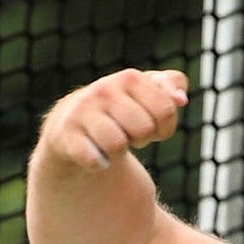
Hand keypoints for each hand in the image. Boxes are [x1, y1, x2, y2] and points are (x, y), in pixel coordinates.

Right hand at [41, 69, 189, 170]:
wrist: (72, 129)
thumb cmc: (120, 112)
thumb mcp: (148, 93)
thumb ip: (171, 85)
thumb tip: (180, 99)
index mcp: (130, 78)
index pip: (166, 109)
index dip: (164, 127)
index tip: (151, 125)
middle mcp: (103, 90)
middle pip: (144, 129)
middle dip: (140, 138)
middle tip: (126, 133)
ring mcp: (81, 111)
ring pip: (118, 145)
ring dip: (118, 152)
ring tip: (110, 142)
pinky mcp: (63, 135)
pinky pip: (94, 160)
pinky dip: (99, 165)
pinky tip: (93, 155)